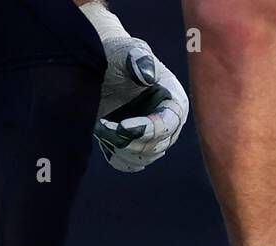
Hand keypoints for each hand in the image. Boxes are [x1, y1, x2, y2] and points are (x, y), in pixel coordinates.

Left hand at [93, 48, 188, 172]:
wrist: (100, 67)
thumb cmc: (117, 55)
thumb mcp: (127, 51)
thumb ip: (138, 59)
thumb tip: (148, 76)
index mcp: (174, 101)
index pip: (168, 125)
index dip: (146, 130)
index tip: (121, 127)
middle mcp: (169, 124)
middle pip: (155, 147)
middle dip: (127, 140)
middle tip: (101, 125)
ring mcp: (153, 139)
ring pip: (141, 158)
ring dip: (118, 148)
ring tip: (100, 126)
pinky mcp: (136, 148)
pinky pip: (129, 164)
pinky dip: (115, 155)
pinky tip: (104, 137)